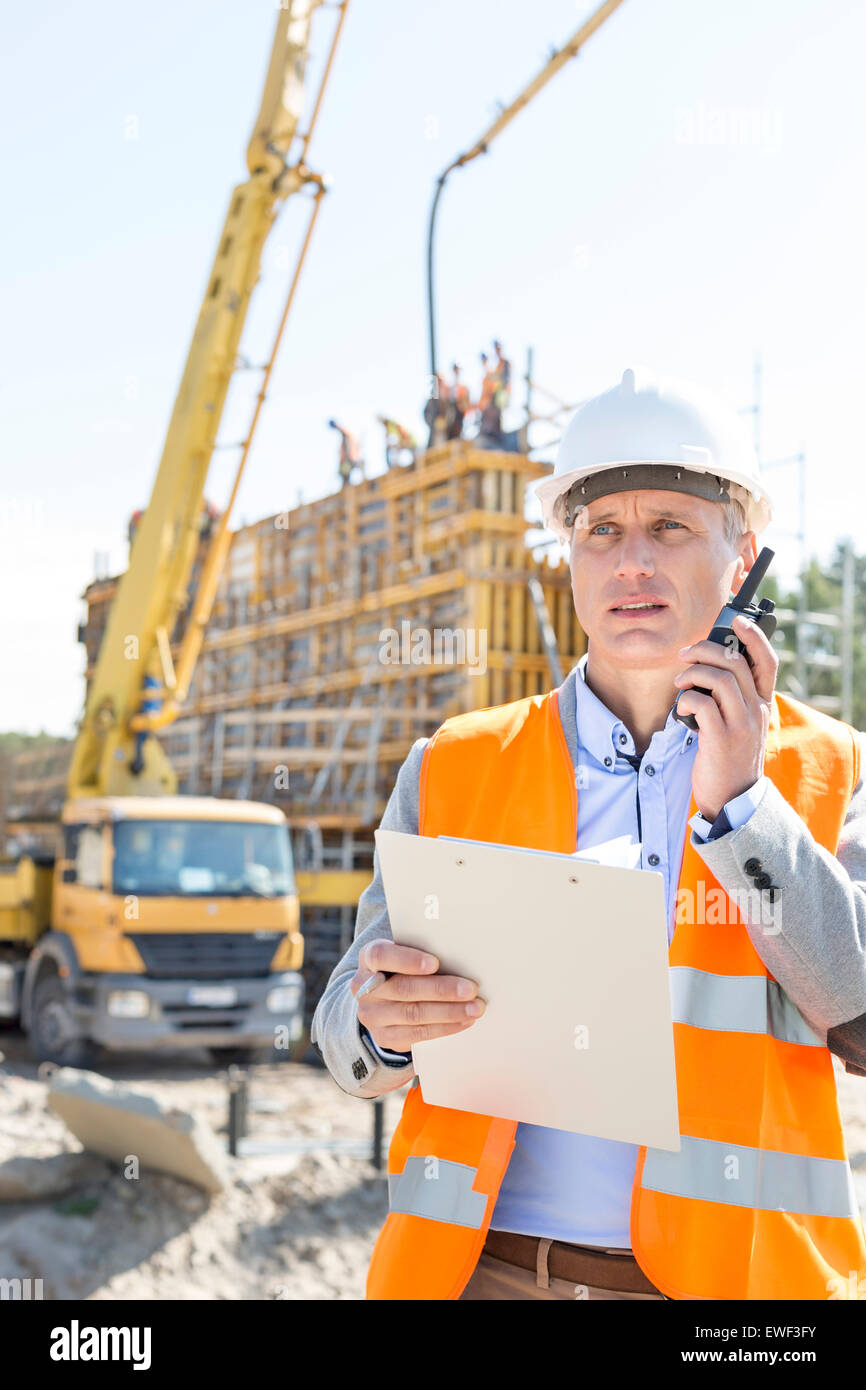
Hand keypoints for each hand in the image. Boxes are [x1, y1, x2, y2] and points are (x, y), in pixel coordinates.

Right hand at [350, 941, 485, 1051]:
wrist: (381, 998)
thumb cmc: (402, 967)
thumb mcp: (404, 952)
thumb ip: (422, 951)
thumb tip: (461, 955)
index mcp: (368, 958)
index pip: (381, 956)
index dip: (407, 960)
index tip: (435, 963)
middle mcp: (365, 988)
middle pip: (404, 989)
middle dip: (441, 989)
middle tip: (470, 989)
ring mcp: (372, 1015)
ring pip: (413, 1014)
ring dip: (449, 1011)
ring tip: (474, 1008)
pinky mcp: (383, 1036)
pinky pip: (417, 1034)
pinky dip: (444, 1028)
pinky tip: (463, 1021)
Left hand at [673, 615, 778, 821]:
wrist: (733, 799)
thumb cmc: (728, 756)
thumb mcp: (737, 723)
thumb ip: (729, 697)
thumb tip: (706, 666)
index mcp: (762, 703)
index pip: (767, 661)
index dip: (754, 636)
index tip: (736, 621)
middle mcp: (757, 711)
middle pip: (736, 662)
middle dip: (705, 649)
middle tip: (684, 655)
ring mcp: (742, 724)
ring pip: (721, 678)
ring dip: (693, 673)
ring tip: (680, 682)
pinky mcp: (722, 739)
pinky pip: (703, 704)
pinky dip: (687, 699)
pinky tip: (683, 709)